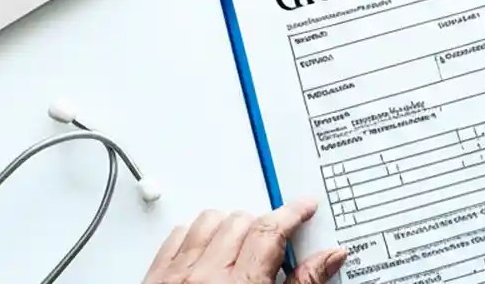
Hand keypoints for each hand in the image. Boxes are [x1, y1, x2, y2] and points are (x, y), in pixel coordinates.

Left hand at [143, 200, 345, 283]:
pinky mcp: (155, 278)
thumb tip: (329, 258)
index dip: (292, 213)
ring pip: (209, 221)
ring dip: (230, 226)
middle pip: (242, 221)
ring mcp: (177, 276)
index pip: (271, 230)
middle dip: (264, 225)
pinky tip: (208, 253)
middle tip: (278, 243)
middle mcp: (205, 276)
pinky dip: (197, 236)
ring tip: (244, 246)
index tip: (304, 208)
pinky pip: (179, 236)